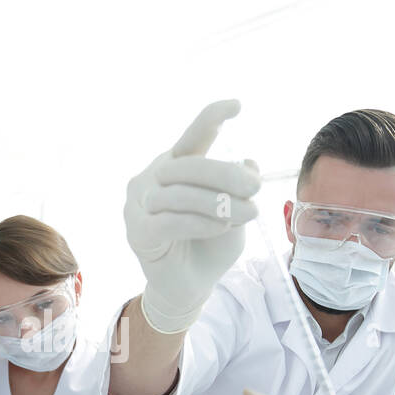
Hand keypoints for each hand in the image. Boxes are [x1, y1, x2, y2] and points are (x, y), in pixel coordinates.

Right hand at [126, 100, 260, 333]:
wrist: (190, 287)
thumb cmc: (211, 246)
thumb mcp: (234, 212)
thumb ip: (238, 188)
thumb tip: (249, 162)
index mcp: (175, 167)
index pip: (191, 137)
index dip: (211, 118)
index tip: (237, 106)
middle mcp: (152, 179)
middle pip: (189, 165)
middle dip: (226, 174)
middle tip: (256, 188)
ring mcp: (139, 205)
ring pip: (181, 194)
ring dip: (219, 203)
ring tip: (248, 213)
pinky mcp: (138, 233)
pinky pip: (171, 221)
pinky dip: (200, 222)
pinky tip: (220, 226)